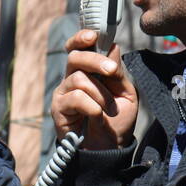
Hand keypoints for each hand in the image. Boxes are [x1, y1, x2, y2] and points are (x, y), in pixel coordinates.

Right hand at [51, 29, 138, 149]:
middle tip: (111, 72)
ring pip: (79, 78)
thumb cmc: (116, 121)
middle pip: (75, 57)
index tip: (92, 35)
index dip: (81, 37)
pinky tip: (97, 115)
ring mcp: (64, 92)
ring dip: (100, 94)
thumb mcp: (126, 94)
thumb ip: (118, 72)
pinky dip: (91, 106)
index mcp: (89, 71)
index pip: (79, 47)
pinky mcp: (58, 108)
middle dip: (95, 60)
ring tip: (108, 109)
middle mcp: (73, 78)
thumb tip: (112, 47)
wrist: (109, 149)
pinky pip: (75, 98)